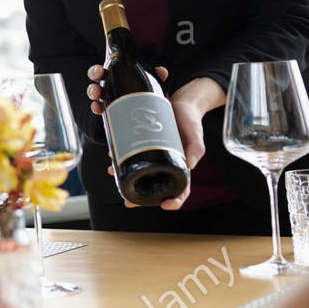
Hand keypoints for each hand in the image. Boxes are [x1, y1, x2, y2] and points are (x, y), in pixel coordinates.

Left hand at [89, 66, 219, 210]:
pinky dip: (122, 157)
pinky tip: (112, 156)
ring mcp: (155, 155)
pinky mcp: (145, 144)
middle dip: (140, 196)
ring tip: (113, 173)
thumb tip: (189, 165)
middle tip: (127, 201)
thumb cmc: (192, 121)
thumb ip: (196, 149)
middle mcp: (167, 165)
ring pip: (139, 172)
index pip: (181, 190)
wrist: (182, 102)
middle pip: (154, 187)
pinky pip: (133, 155)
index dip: (174, 201)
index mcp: (182, 167)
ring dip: (125, 176)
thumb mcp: (196, 134)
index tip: (165, 205)